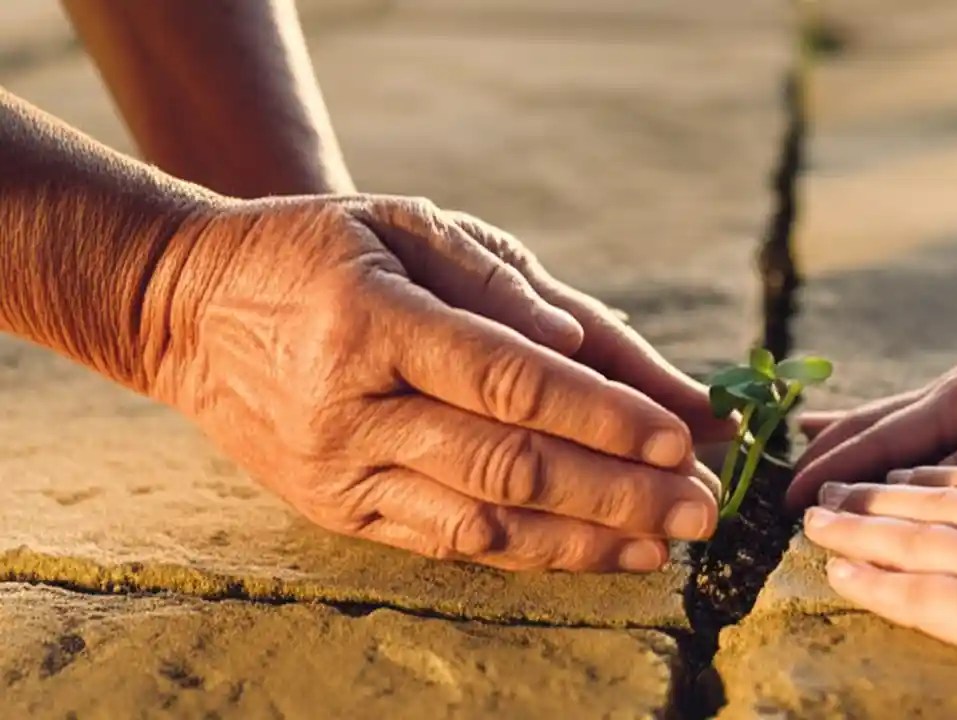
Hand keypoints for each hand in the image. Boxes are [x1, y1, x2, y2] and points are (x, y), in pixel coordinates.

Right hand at [147, 194, 726, 571]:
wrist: (187, 311)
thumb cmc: (315, 252)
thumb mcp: (402, 224)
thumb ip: (499, 282)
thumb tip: (585, 345)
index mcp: (369, 320)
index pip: (508, 379)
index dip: (602, 414)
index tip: (681, 436)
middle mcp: (349, 408)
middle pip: (507, 464)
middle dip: (618, 491)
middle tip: (703, 506)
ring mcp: (339, 472)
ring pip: (481, 522)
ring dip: (584, 540)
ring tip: (666, 545)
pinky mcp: (336, 511)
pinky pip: (445, 543)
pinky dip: (527, 552)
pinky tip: (591, 553)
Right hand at [787, 310, 956, 507]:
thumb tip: (912, 487)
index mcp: (952, 403)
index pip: (874, 445)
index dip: (830, 476)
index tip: (787, 503)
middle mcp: (947, 398)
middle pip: (867, 429)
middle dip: (823, 460)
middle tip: (782, 491)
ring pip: (886, 421)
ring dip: (842, 439)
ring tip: (802, 440)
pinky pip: (922, 426)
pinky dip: (889, 433)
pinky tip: (891, 439)